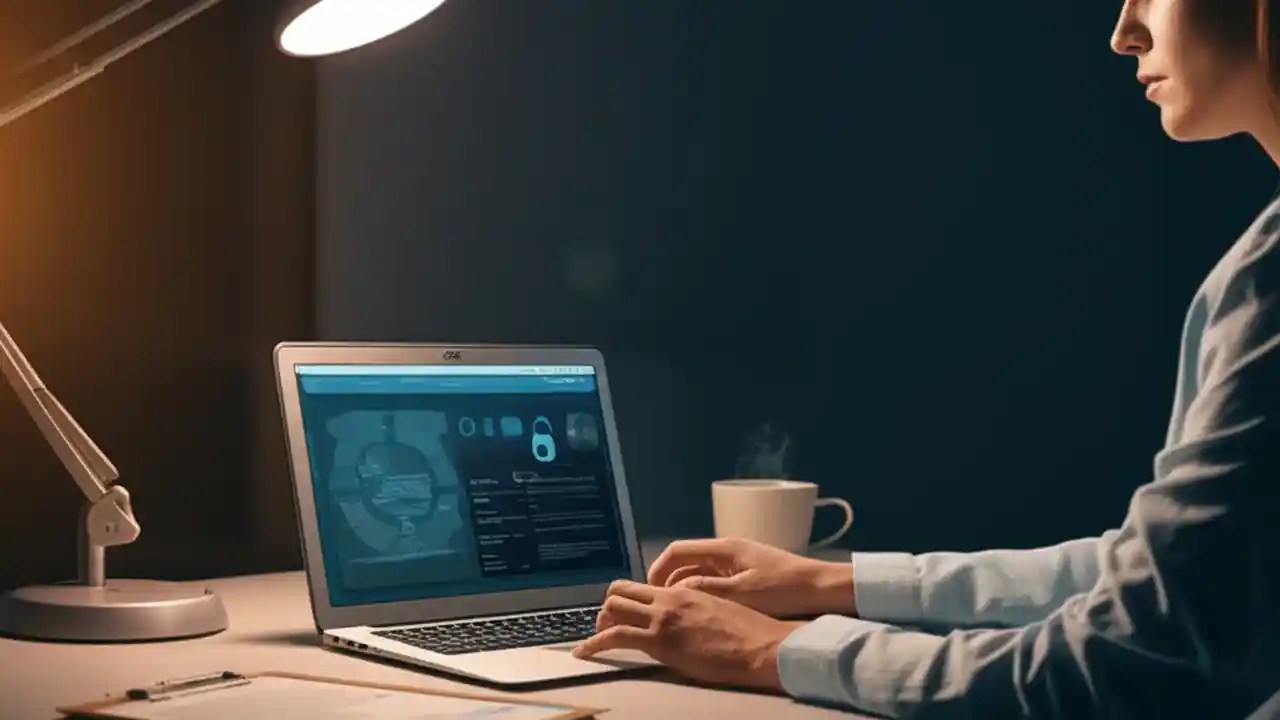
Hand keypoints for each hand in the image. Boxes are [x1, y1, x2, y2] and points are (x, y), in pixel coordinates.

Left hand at [573, 580, 803, 690]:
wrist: (762, 645)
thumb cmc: (752, 633)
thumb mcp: (722, 610)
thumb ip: (700, 609)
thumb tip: (691, 619)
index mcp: (686, 591)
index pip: (646, 586)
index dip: (630, 598)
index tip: (625, 611)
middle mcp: (669, 599)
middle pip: (622, 591)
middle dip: (609, 606)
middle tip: (605, 623)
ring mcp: (662, 618)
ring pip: (613, 608)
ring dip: (599, 624)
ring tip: (592, 640)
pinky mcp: (658, 641)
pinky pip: (614, 637)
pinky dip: (593, 644)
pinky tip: (583, 653)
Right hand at [647, 537, 855, 617]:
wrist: (821, 588)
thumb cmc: (783, 589)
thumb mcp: (741, 593)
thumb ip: (706, 590)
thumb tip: (675, 591)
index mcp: (724, 549)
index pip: (677, 551)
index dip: (658, 570)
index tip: (649, 591)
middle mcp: (727, 550)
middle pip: (686, 560)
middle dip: (668, 580)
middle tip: (658, 605)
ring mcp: (737, 561)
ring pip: (699, 571)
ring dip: (684, 587)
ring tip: (675, 610)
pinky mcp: (746, 574)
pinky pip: (714, 579)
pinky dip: (702, 591)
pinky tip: (701, 610)